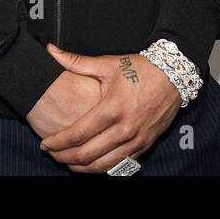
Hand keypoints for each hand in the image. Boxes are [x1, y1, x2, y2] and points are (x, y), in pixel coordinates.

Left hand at [37, 43, 181, 173]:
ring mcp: (136, 140)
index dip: (58, 143)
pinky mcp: (145, 145)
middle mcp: (124, 129)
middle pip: (87, 155)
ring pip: (103, 166)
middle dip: (65, 158)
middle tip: (52, 154)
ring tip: (67, 162)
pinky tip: (91, 164)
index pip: (77, 134)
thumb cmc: (140, 68)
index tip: (45, 144)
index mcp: (111, 109)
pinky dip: (102, 168)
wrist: (174, 75)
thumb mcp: (107, 64)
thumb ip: (76, 61)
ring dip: (82, 168)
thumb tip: (51, 50)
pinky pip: (120, 165)